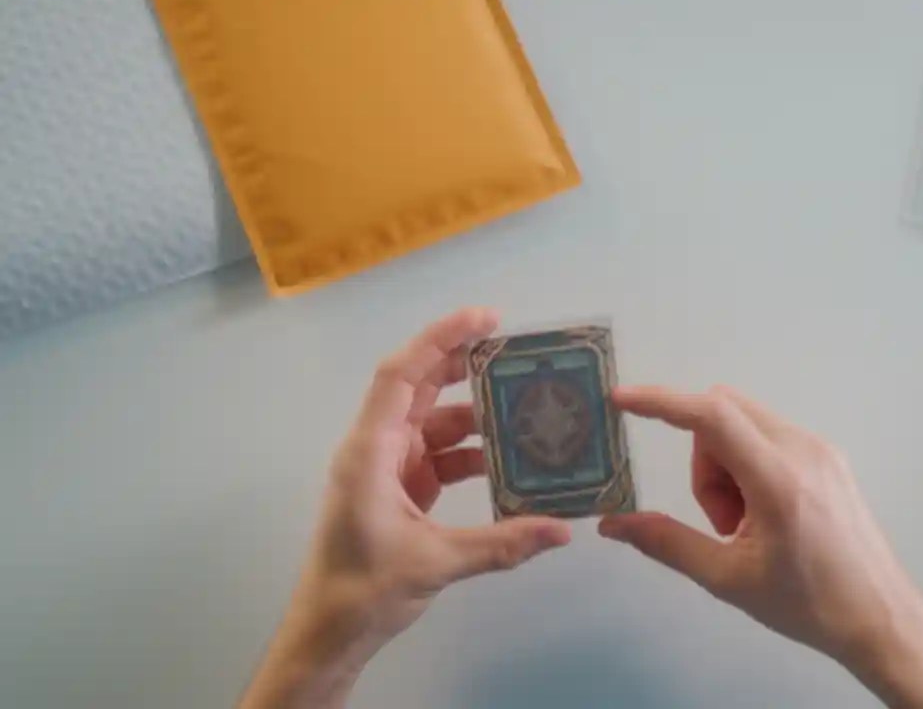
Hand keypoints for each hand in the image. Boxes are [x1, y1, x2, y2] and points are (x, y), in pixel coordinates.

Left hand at [239, 309, 571, 708]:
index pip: (403, 375)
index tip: (486, 320)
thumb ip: (501, 543)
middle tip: (515, 353)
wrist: (330, 631)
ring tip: (525, 409)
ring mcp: (387, 469)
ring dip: (476, 417)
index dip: (441, 339)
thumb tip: (562, 531)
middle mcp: (376, 448)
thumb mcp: (434, 562)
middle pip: (420, 388)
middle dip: (465, 366)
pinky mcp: (400, 491)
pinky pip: (440, 457)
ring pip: (434, 424)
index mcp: (371, 450)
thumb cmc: (364, 588)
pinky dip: (473, 455)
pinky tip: (509, 463)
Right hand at [600, 386, 922, 708]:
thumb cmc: (807, 604)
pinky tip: (765, 517)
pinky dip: (749, 466)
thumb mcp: (728, 580)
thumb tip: (612, 524)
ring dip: (725, 465)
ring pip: (744, 424)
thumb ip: (667, 543)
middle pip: (723, 412)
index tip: (622, 399)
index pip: (710, 416)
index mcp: (778, 479)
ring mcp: (820, 448)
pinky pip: (768, 437)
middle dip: (702, 457)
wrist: (880, 617)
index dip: (661, 401)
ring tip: (746, 527)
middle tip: (720, 520)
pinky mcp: (829, 457)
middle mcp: (802, 448)